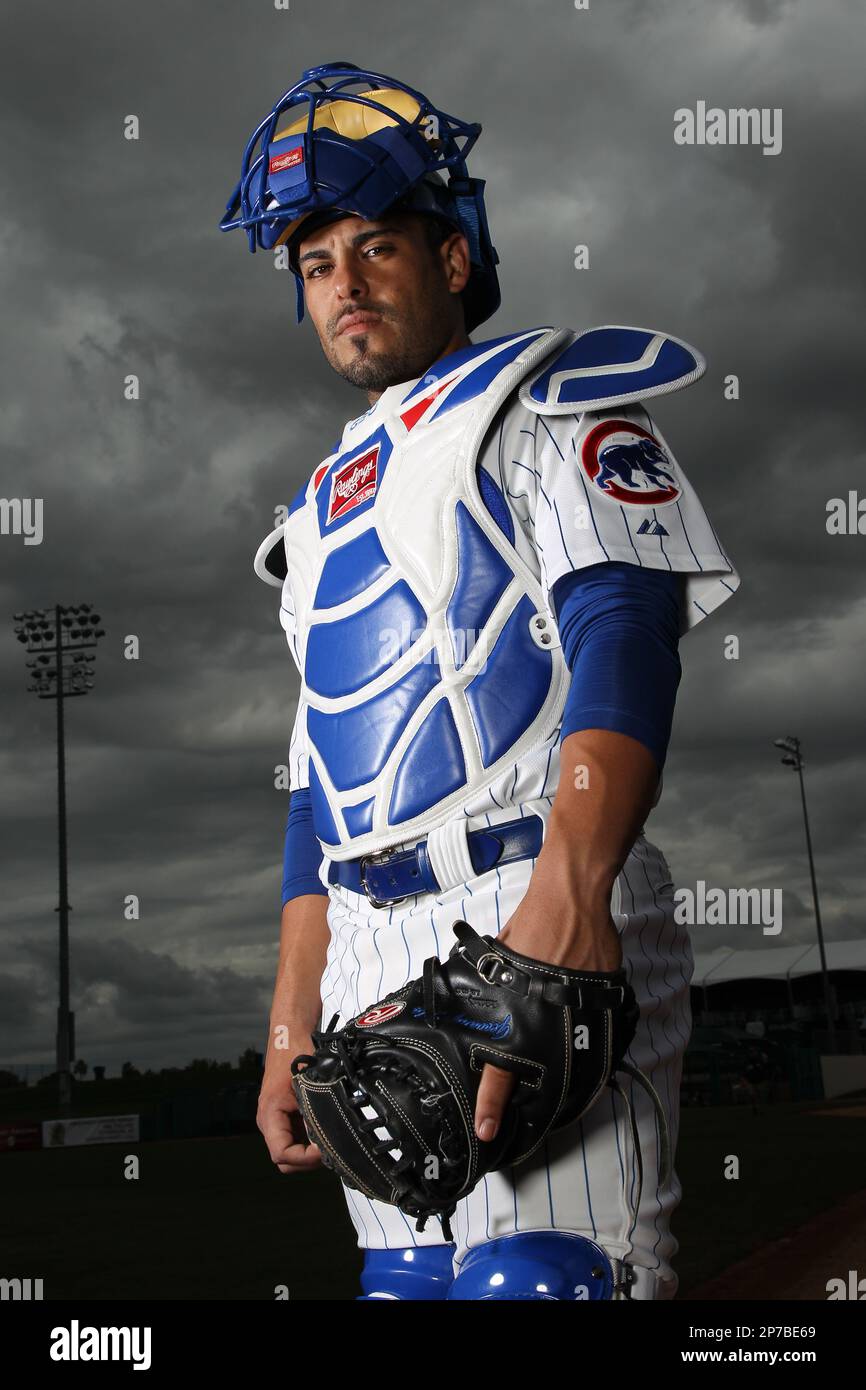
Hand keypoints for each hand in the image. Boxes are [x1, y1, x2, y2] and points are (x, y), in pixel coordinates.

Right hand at [257, 1039, 322, 1173]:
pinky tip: (327, 1129)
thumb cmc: (295, 1051)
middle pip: (285, 1160)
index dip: (306, 1158)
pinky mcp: (286, 1115)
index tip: (325, 1149)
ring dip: (311, 1151)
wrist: (291, 1031)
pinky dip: (312, 1140)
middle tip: (330, 1148)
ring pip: (292, 1151)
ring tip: (331, 1138)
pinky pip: (297, 1138)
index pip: (282, 1154)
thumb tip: (327, 1143)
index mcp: (269, 1115)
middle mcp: (269, 1121)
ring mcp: (277, 1119)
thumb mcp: (308, 1086)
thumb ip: (314, 1117)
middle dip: (308, 1160)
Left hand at [473, 904, 622, 1143]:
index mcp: (516, 1017)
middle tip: (527, 1127)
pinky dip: (597, 1061)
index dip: (492, 1105)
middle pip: (546, 1081)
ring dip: (571, 1092)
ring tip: (561, 1110)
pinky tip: (591, 1070)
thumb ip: (490, 992)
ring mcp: (582, 1018)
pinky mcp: (607, 1006)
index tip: (487, 1130)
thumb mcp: (497, 963)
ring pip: (579, 1070)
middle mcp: (547, 1025)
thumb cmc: (529, 927)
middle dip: (539, 1109)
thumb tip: (476, 1007)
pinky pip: (604, 1045)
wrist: (569, 902)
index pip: (501, 1072)